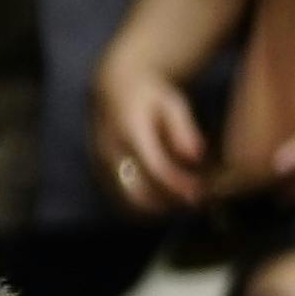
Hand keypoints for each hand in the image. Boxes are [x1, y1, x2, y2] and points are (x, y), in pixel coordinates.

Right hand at [93, 54, 220, 213]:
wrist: (114, 88)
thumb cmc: (150, 96)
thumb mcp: (172, 104)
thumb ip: (183, 130)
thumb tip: (196, 157)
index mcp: (130, 130)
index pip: (154, 167)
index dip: (176, 184)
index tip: (197, 193)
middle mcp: (110, 149)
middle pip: (136, 191)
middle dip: (165, 203)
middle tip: (190, 202)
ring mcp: (100, 162)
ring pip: (125, 199)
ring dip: (154, 206)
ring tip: (178, 201)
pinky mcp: (97, 170)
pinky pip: (119, 196)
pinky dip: (141, 202)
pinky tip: (161, 198)